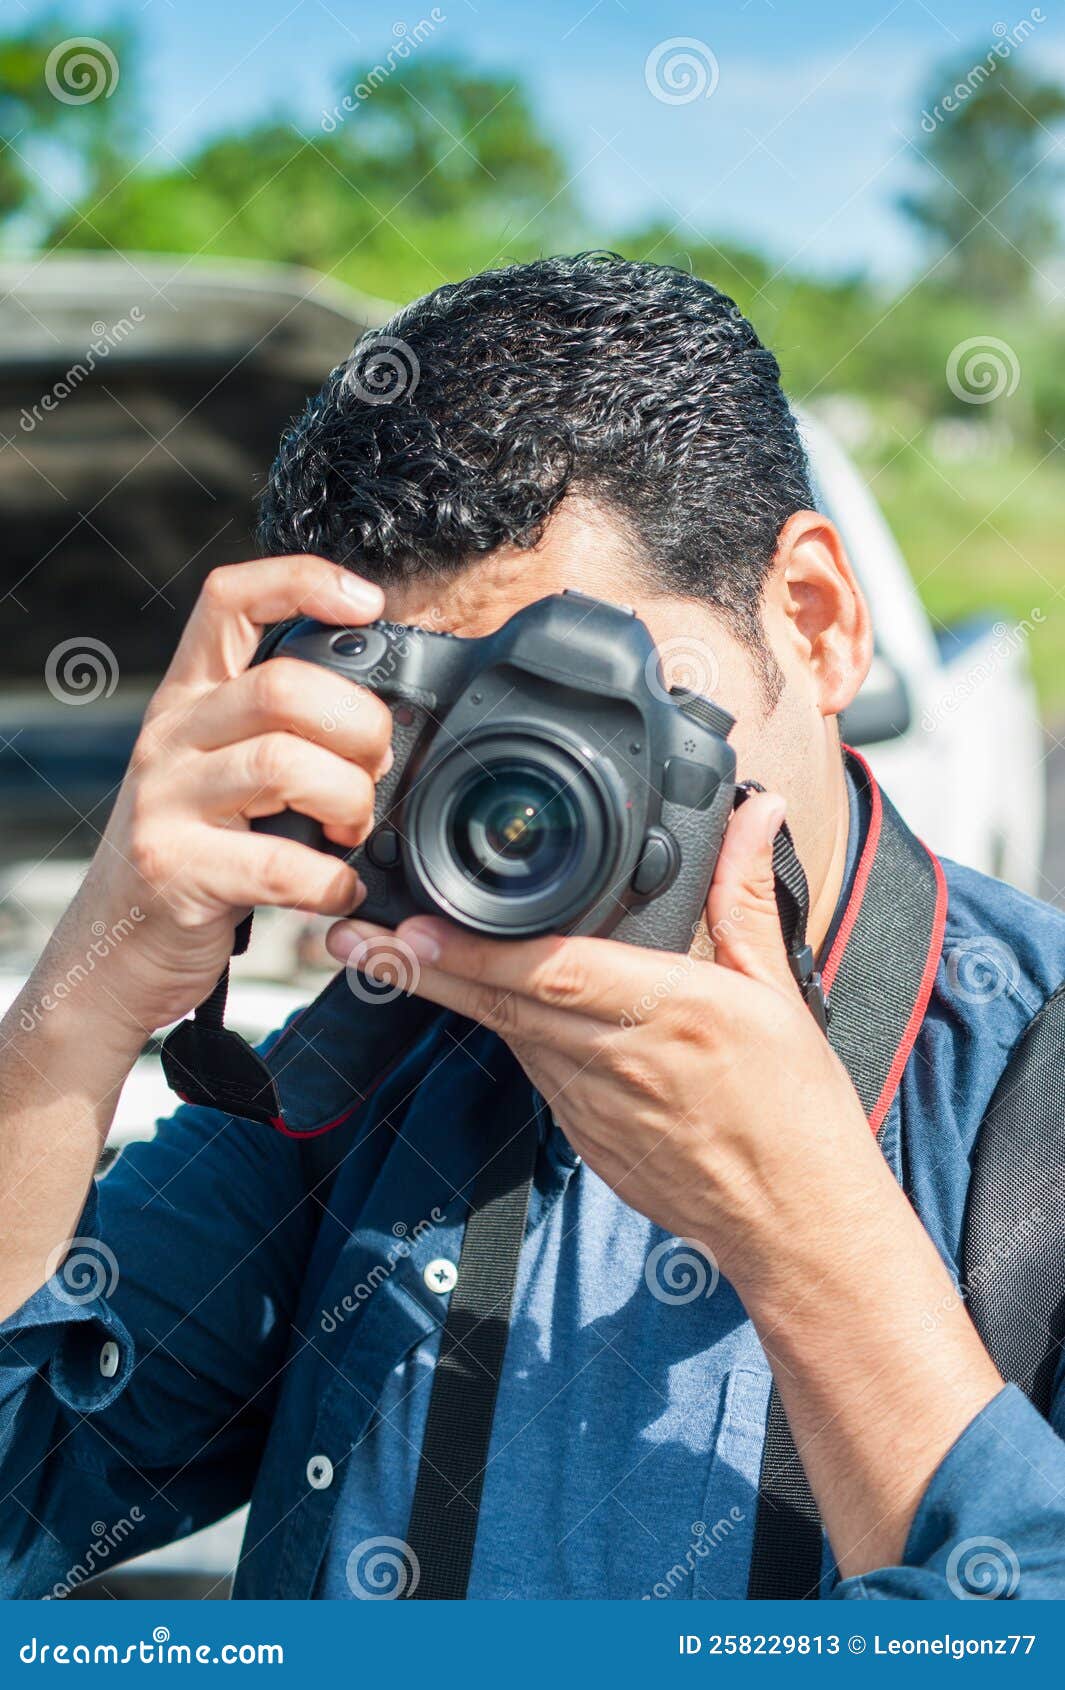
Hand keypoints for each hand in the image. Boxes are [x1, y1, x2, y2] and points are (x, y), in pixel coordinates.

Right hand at [67, 555, 390, 1040]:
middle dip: (359, 727)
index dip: (301, 581)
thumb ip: (280, 731)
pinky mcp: (175, 869)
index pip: (229, 598)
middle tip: (375, 770)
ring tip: (354, 832)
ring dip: (349, 801)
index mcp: (189, 697)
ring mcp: (166, 801)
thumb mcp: (221, 768)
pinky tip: (338, 891)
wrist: (116, 943)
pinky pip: (280, 864)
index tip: (366, 602)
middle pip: (283, 687)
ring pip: (285, 763)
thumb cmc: (195, 851)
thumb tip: (387, 720)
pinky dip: (331, 883)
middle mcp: (171, 736)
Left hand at [326, 792, 877, 1282]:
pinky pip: (532, 1068)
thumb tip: (752, 815)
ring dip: (447, 994)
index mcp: (669, 1010)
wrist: (794, 1226)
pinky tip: (474, 1000)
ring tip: (383, 954)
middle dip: (417, 967)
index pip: (550, 971)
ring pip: (506, 1033)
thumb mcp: (780, 994)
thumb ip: (744, 896)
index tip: (409, 926)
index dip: (472, 950)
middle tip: (350, 934)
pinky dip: (503, 1031)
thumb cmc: (795, 1113)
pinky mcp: (582, 1136)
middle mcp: (616, 1058)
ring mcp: (591, 1105)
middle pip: (498, 1002)